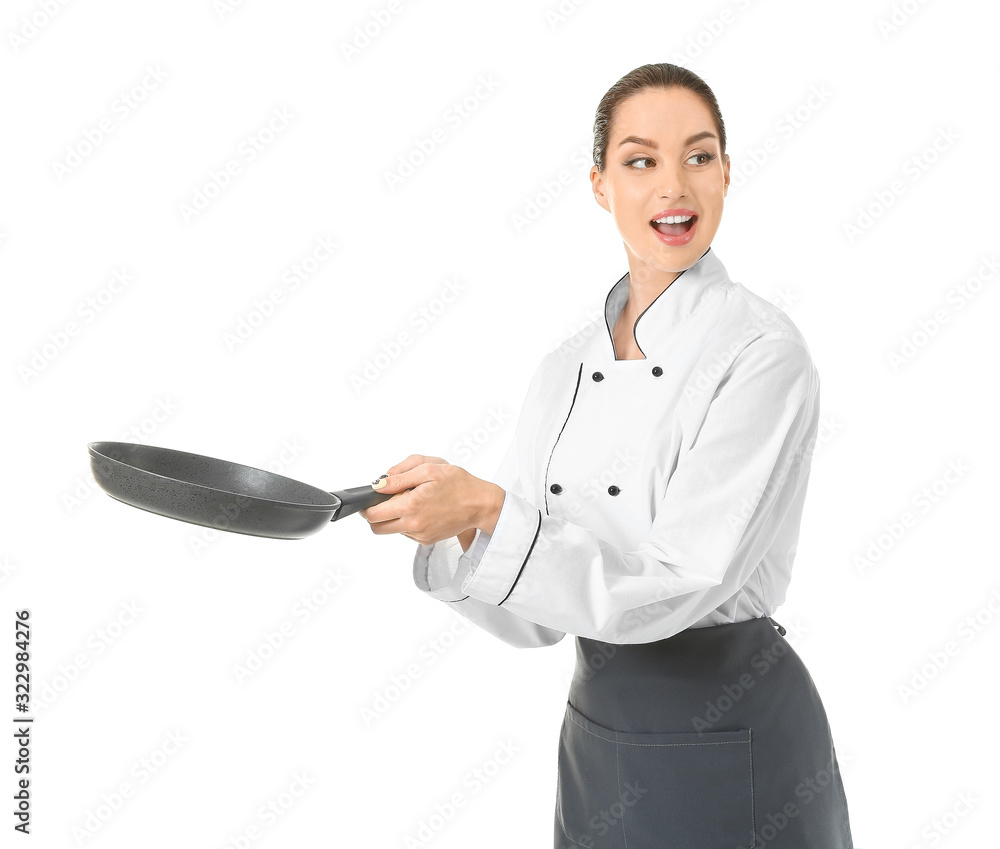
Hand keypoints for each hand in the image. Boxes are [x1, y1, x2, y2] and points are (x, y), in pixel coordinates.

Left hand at [359, 454, 504, 546]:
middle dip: (376, 515)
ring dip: (394, 518)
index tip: (371, 498)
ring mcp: (420, 535)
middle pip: (378, 528)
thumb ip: (400, 477)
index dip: (368, 506)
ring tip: (411, 501)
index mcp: (411, 505)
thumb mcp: (429, 469)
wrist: (480, 504)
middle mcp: (414, 524)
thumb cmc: (458, 483)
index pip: (374, 515)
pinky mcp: (427, 540)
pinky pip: (407, 533)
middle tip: (386, 501)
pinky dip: (408, 522)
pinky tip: (422, 509)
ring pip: (392, 531)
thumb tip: (378, 485)